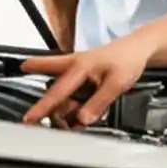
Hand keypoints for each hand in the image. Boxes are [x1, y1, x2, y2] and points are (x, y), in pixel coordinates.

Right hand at [19, 34, 154, 126]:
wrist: (137, 48)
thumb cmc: (127, 59)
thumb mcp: (117, 82)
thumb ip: (99, 102)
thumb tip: (83, 119)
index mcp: (80, 66)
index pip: (58, 90)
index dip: (43, 106)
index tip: (29, 117)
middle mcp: (74, 66)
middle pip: (53, 89)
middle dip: (46, 105)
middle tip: (35, 119)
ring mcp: (77, 71)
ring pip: (63, 93)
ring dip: (64, 108)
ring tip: (73, 118)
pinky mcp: (82, 76)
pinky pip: (72, 93)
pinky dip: (74, 104)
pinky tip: (81, 112)